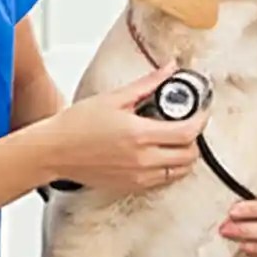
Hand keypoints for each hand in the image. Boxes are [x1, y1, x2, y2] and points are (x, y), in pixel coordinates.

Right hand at [39, 63, 206, 193]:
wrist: (54, 151)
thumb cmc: (77, 125)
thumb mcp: (114, 98)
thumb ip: (147, 84)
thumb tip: (168, 69)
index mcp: (139, 135)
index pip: (187, 133)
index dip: (201, 120)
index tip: (202, 111)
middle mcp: (142, 160)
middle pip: (189, 155)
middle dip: (195, 138)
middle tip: (188, 123)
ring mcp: (137, 177)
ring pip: (179, 172)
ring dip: (184, 155)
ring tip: (175, 139)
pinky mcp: (130, 186)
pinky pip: (162, 182)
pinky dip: (169, 169)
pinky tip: (159, 154)